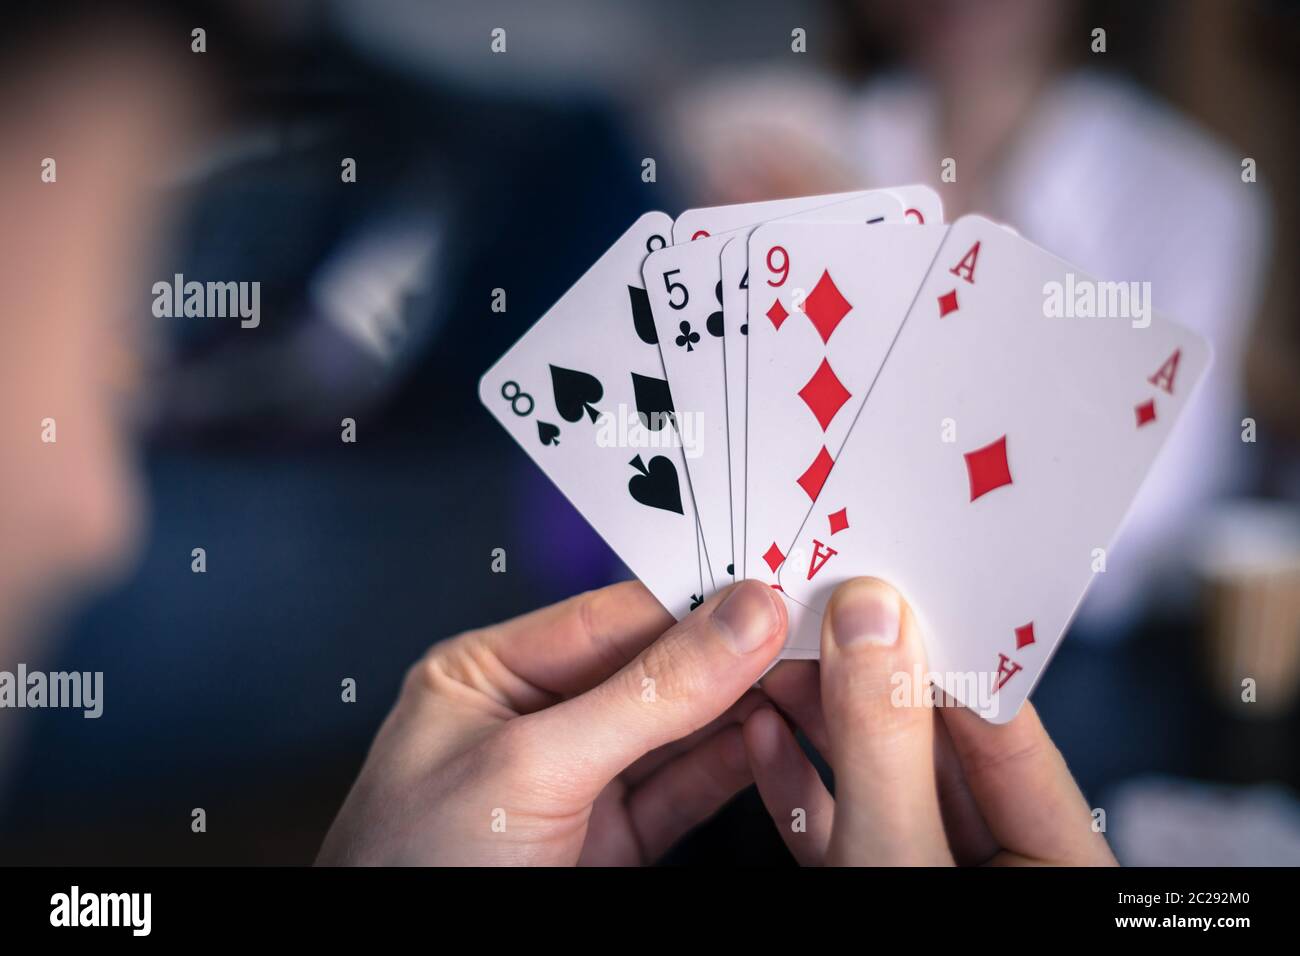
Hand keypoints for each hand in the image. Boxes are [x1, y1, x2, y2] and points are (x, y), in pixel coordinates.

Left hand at [318, 580, 786, 864]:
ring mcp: (572, 787)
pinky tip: (768, 737)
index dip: (693, 601)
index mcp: (485, 677)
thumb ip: (643, 695)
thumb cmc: (408, 874)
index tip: (766, 588)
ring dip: (740, 707)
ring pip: (675, 730)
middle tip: (800, 629)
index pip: (608, 618)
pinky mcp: (607, 844)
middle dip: (725, 653)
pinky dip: (731, 766)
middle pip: (649, 670)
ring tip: (801, 675)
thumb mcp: (530, 767)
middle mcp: (530, 723)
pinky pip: (682, 790)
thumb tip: (734, 624)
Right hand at [751, 578, 1116, 865]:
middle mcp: (1003, 866)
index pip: (1008, 729)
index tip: (889, 593)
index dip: (944, 653)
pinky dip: (802, 781)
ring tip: (776, 660)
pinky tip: (766, 734)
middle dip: (865, 679)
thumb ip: (887, 744)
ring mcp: (932, 873)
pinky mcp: (871, 885)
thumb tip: (872, 624)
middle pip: (935, 746)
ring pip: (880, 780)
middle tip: (818, 612)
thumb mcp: (897, 857)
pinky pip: (840, 823)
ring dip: (821, 722)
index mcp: (1060, 864)